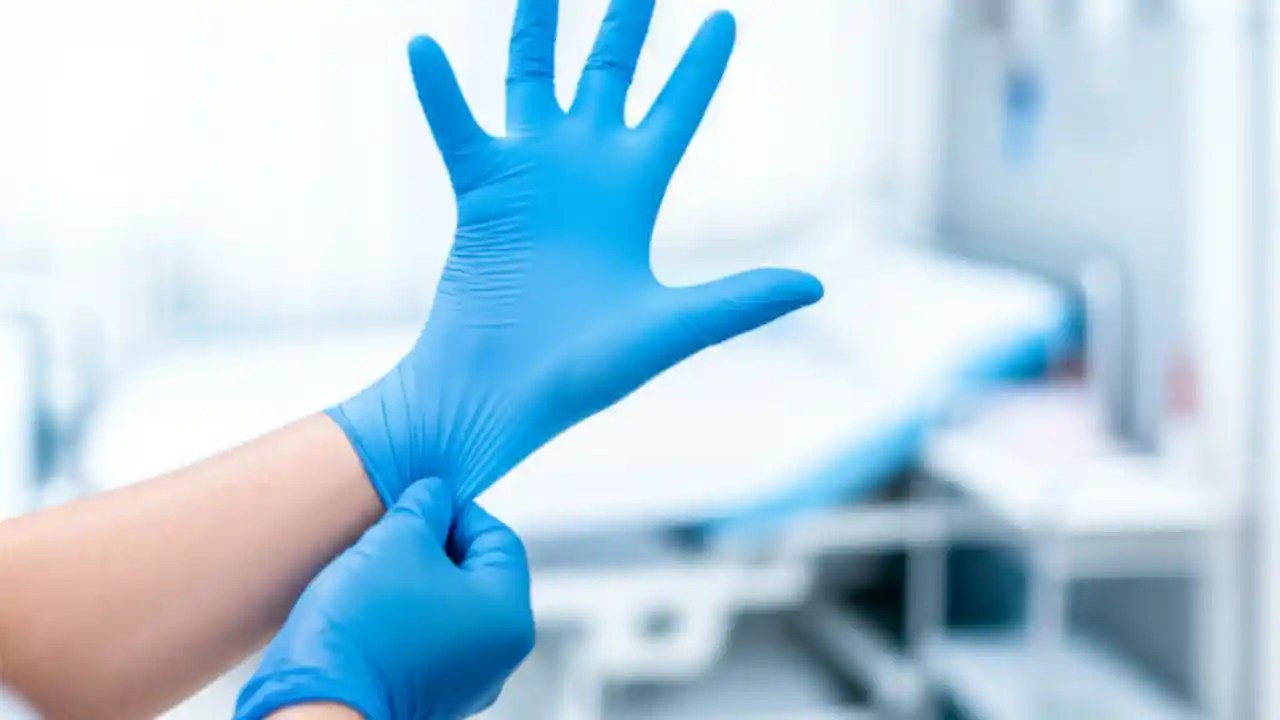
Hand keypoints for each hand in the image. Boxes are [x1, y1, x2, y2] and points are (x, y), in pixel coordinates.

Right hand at [235, 478, 534, 719]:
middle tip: (394, 532)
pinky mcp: (431, 695)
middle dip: (436, 545)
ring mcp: (466, 680)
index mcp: (508, 615)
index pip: (497, 539)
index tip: (420, 501)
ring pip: (450, 605)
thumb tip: (437, 494)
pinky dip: (406, 615)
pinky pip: (429, 638)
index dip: (457, 511)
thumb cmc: (364, 625)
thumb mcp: (398, 540)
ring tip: (377, 569)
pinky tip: (371, 606)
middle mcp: (499, 654)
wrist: (319, 706)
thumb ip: (426, 506)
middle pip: (477, 573)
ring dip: (417, 579)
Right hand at [330, 0, 823, 505]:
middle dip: (625, 21)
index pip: (676, 112)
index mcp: (634, 195)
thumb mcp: (671, 329)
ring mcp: (527, 175)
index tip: (724, 17)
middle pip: (608, 73)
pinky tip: (425, 46)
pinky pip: (457, 126)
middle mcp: (582, 172)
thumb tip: (820, 285)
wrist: (501, 397)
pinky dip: (440, 90)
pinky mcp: (477, 191)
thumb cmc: (585, 375)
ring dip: (535, 29)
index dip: (700, 67)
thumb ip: (738, 301)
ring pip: (532, 78)